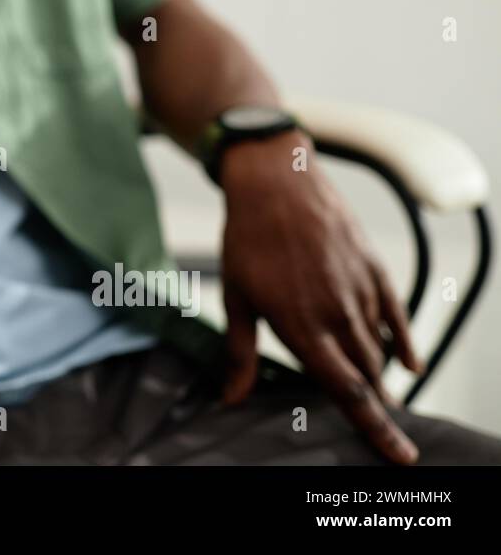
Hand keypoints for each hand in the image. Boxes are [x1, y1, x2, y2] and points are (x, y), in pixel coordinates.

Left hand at [219, 130, 422, 463]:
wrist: (275, 180)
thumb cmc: (246, 238)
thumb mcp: (235, 296)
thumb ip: (240, 352)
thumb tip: (232, 398)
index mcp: (301, 326)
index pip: (347, 390)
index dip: (374, 427)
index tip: (399, 455)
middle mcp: (337, 313)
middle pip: (367, 374)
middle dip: (372, 402)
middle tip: (371, 419)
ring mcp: (360, 290)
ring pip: (379, 346)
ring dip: (377, 370)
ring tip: (374, 388)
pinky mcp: (374, 268)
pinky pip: (396, 314)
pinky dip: (401, 339)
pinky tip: (405, 360)